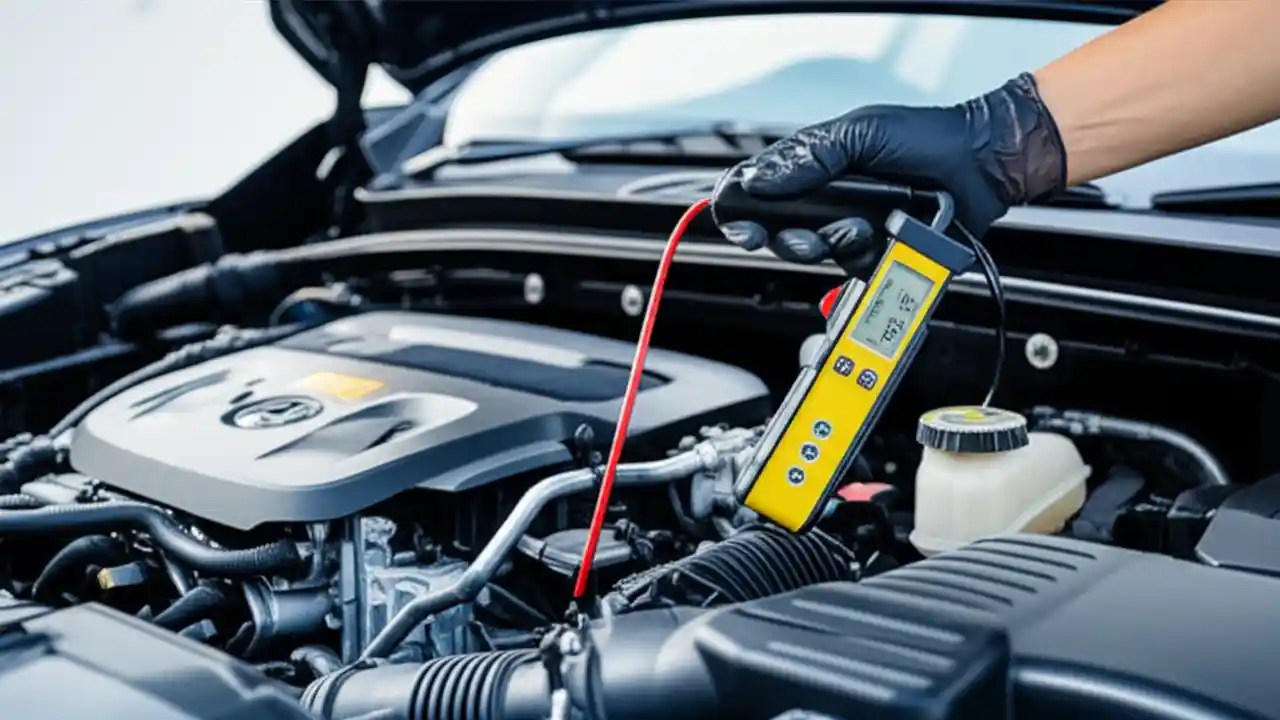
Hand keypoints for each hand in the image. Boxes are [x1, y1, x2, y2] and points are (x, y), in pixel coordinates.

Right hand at [715, 73, 1066, 267]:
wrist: (981, 164)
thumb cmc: (928, 138)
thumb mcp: (860, 133)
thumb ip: (807, 157)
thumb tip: (758, 181)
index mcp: (814, 170)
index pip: (758, 194)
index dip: (740, 213)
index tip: (741, 226)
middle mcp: (829, 204)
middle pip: (780, 235)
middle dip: (788, 240)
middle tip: (806, 237)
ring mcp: (852, 231)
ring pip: (818, 256)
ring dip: (833, 245)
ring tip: (862, 227)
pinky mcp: (879, 257)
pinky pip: (855, 273)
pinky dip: (863, 262)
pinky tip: (878, 242)